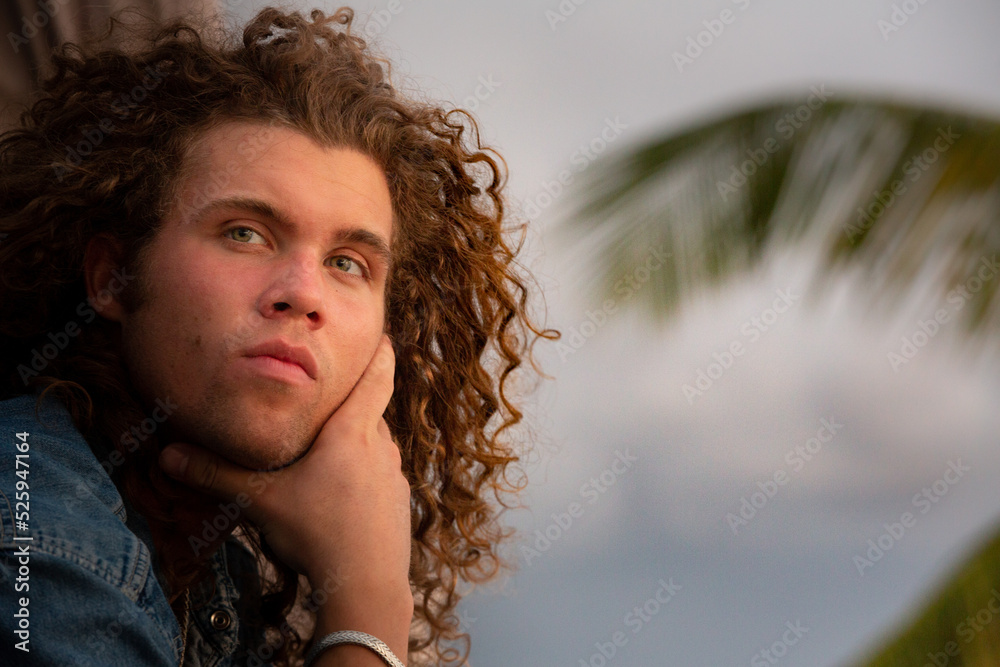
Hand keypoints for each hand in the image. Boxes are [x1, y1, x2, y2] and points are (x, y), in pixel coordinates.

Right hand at [158, 336, 412, 647]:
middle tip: (327, 403)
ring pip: (375, 446)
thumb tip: (168, 455)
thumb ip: (216, 476)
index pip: (376, 378)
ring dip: (355, 444)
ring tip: (327, 454)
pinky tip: (341, 496)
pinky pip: (380, 476)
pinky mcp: (399, 502)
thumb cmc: (318, 535)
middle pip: (369, 412)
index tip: (383, 336)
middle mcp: (380, 447)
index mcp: (351, 433)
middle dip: (349, 407)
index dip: (380, 354)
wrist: (367, 586)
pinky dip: (364, 475)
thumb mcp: (261, 502)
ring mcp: (394, 476)